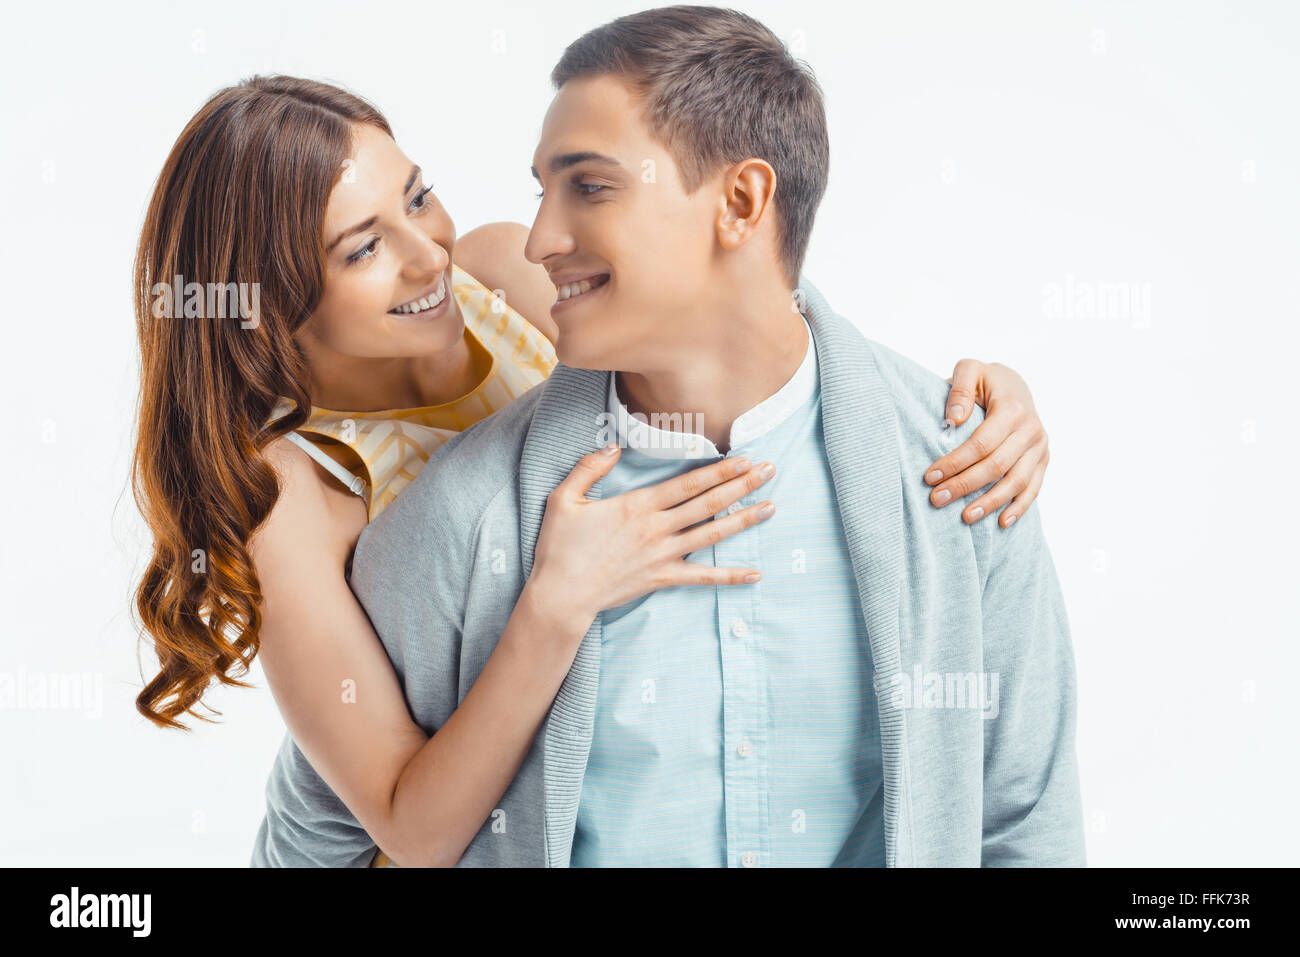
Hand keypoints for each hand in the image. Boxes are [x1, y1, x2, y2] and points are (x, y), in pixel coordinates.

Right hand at [529, 445, 777, 625]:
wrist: (561, 596)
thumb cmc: (560, 548)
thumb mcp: (564, 499)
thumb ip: (589, 468)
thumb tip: (613, 446)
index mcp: (637, 505)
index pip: (688, 482)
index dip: (719, 469)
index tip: (744, 458)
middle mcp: (657, 528)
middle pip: (709, 502)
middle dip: (742, 484)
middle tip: (770, 469)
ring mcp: (663, 555)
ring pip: (712, 533)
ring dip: (744, 519)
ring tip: (771, 506)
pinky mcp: (663, 579)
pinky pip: (703, 578)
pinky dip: (730, 576)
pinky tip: (755, 573)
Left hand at [924, 359, 1049, 527]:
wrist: (1016, 385)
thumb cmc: (986, 381)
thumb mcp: (970, 370)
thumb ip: (960, 388)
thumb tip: (954, 419)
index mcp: (1012, 409)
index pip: (981, 443)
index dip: (955, 462)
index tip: (929, 476)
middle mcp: (1031, 430)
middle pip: (996, 466)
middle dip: (965, 485)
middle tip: (937, 499)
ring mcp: (1040, 447)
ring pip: (1016, 482)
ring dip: (990, 503)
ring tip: (965, 517)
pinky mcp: (1043, 460)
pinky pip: (1033, 488)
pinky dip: (1019, 507)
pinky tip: (1001, 522)